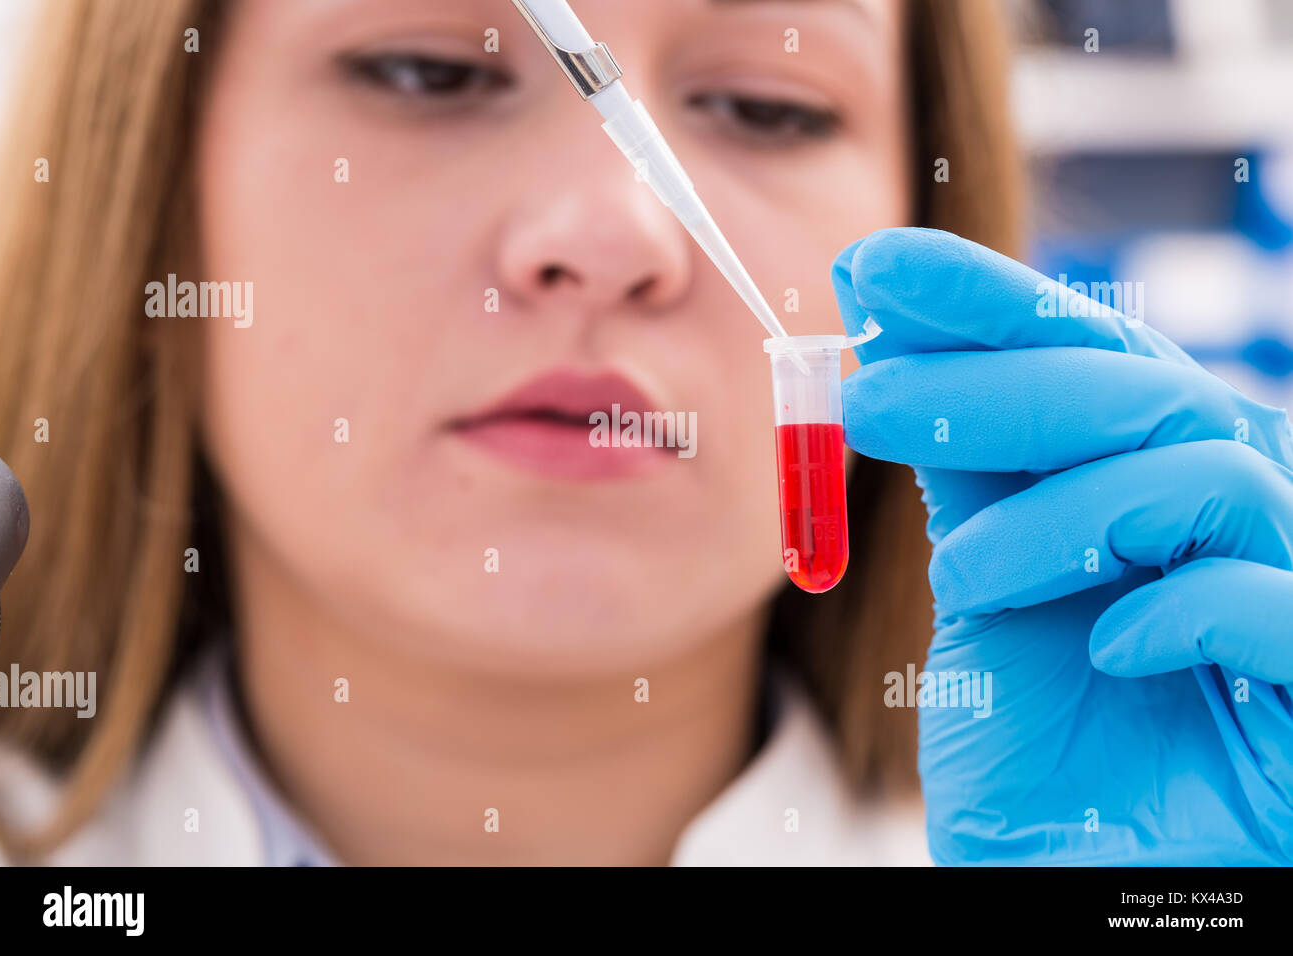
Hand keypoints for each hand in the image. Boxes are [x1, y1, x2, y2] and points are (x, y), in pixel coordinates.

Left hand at [832, 227, 1292, 864]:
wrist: (1074, 883)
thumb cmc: (1043, 747)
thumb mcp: (991, 592)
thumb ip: (970, 474)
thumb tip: (894, 345)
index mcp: (1157, 484)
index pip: (1091, 358)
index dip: (989, 304)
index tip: (873, 267)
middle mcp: (1237, 520)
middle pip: (1152, 393)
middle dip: (1000, 384)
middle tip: (868, 394)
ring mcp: (1288, 597)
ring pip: (1211, 476)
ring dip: (1061, 515)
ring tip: (961, 575)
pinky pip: (1275, 606)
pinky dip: (1181, 610)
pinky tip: (1106, 649)